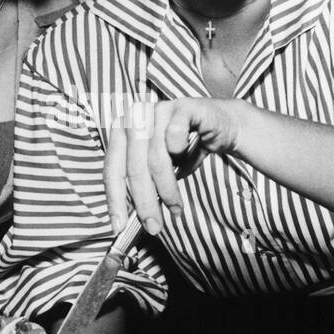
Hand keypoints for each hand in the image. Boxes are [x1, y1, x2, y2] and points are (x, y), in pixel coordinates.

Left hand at [105, 97, 242, 235]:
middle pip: (134, 168)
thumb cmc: (184, 147)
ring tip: (176, 207)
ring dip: (167, 190)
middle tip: (154, 226)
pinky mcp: (182, 106)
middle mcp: (135, 117)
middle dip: (144, 202)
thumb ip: (143, 186)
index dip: (114, 200)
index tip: (119, 226)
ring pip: (156, 158)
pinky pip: (175, 135)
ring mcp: (158, 109)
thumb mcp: (159, 169)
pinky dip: (181, 154)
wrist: (220, 124)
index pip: (112, 169)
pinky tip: (186, 161)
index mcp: (122, 131)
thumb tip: (130, 220)